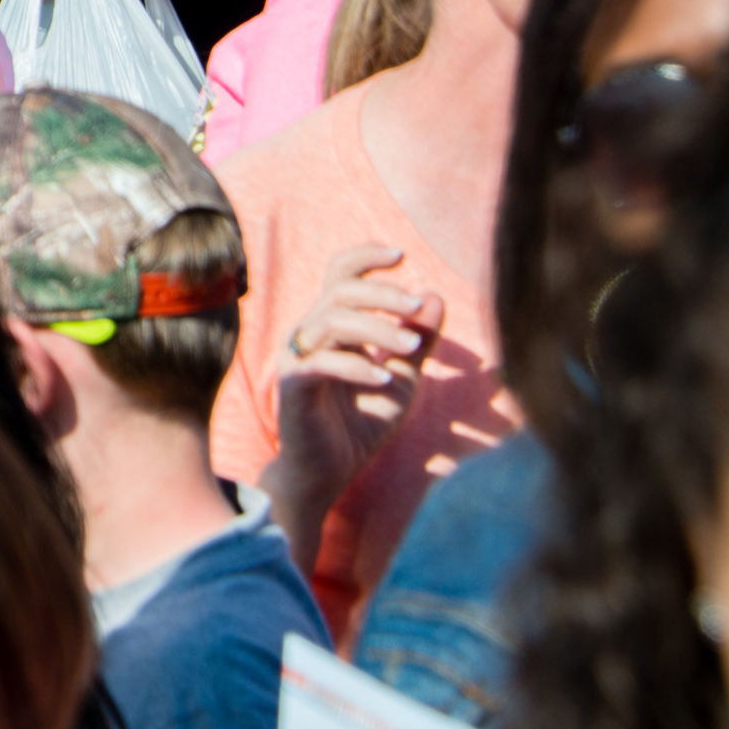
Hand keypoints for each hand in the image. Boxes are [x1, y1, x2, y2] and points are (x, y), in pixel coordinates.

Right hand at [263, 245, 438, 552]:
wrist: (329, 474)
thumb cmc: (360, 425)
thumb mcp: (402, 379)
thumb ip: (417, 342)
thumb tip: (434, 296)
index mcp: (332, 325)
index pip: (340, 273)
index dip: (366, 256)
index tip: (401, 254)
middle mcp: (310, 333)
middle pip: (339, 289)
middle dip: (381, 293)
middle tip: (415, 308)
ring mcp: (298, 357)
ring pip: (330, 319)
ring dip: (375, 326)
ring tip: (409, 345)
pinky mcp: (293, 386)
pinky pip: (320, 362)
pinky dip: (355, 365)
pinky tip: (383, 377)